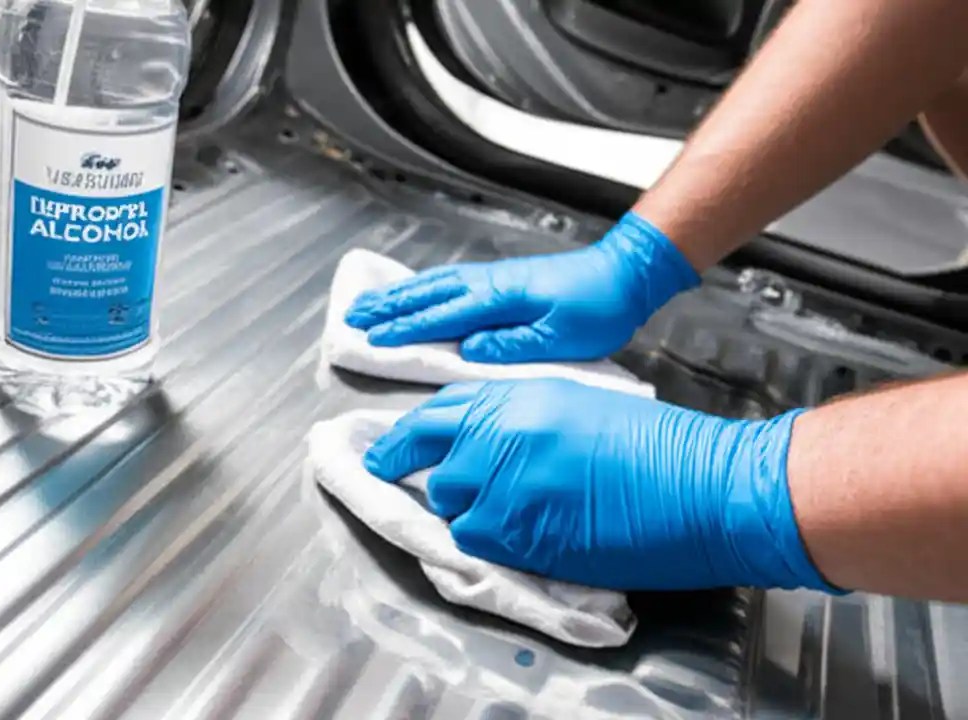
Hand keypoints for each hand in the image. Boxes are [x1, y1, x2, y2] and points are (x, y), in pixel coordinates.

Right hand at [345, 212, 698, 362]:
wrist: (625, 273)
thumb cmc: (599, 309)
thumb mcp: (562, 336)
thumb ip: (514, 345)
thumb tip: (471, 350)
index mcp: (500, 300)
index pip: (442, 317)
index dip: (405, 329)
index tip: (373, 339)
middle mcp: (489, 284)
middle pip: (427, 294)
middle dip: (387, 307)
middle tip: (352, 318)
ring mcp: (493, 278)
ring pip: (433, 284)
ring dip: (398, 295)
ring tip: (368, 303)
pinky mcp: (501, 280)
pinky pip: (448, 281)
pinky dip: (421, 287)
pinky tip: (412, 293)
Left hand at [363, 379, 838, 591]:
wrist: (704, 483)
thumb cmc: (658, 444)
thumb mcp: (578, 407)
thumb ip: (520, 421)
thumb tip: (482, 446)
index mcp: (518, 397)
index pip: (437, 414)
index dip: (406, 437)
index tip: (383, 453)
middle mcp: (502, 435)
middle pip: (436, 463)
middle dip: (432, 478)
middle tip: (429, 486)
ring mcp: (508, 484)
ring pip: (453, 507)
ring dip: (468, 513)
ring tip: (508, 516)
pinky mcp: (523, 532)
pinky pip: (478, 541)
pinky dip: (489, 543)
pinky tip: (522, 538)